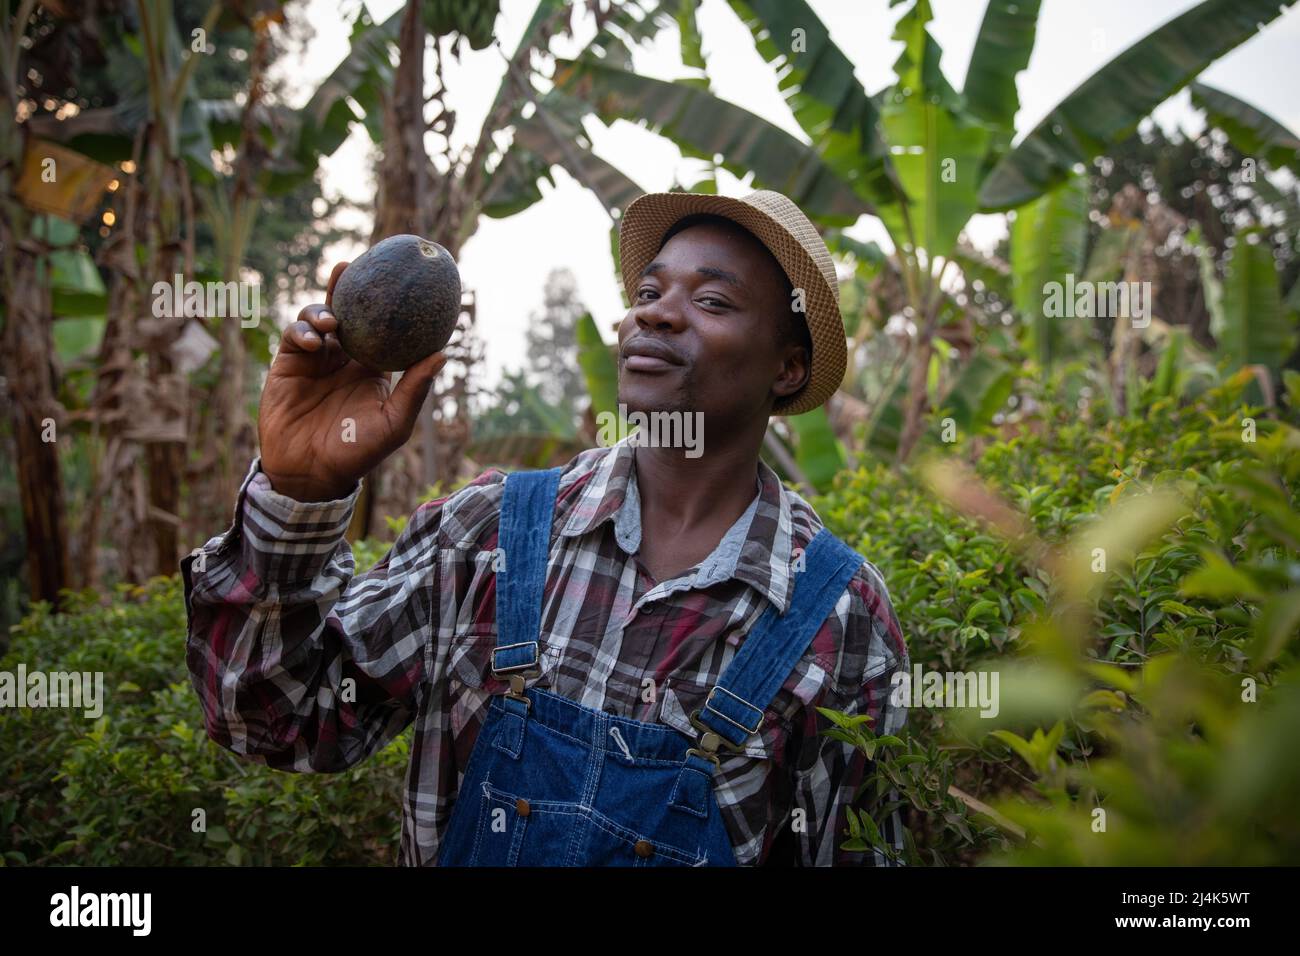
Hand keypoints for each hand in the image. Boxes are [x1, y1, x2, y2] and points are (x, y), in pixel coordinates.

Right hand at [258, 261, 447, 501]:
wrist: (310, 472)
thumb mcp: (394, 424)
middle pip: (347, 314)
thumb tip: (441, 354)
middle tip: (350, 267)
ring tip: (331, 323)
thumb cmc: (357, 452)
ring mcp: (315, 359)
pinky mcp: (288, 364)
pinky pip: (295, 336)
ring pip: (318, 319)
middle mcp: (344, 358)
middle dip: (347, 289)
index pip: (381, 328)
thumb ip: (414, 390)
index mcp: (372, 368)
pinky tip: (315, 341)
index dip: (385, 304)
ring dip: (323, 312)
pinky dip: (303, 331)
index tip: (395, 280)